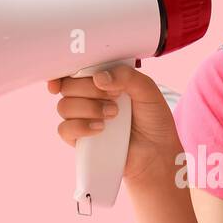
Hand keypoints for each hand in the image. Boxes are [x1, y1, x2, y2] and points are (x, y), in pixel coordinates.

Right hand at [46, 64, 180, 189]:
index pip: (74, 71)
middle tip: (115, 97)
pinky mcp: (80, 140)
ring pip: (64, 106)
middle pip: (67, 86)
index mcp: (102, 81)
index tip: (72, 73)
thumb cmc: (153, 120)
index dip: (64, 70)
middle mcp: (88, 98)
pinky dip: (80, 126)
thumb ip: (127, 76)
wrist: (158, 152)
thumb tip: (99, 77)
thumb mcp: (147, 90)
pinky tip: (100, 129)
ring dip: (88, 108)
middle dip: (89, 89)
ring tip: (113, 115)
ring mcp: (83, 119)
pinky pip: (64, 129)